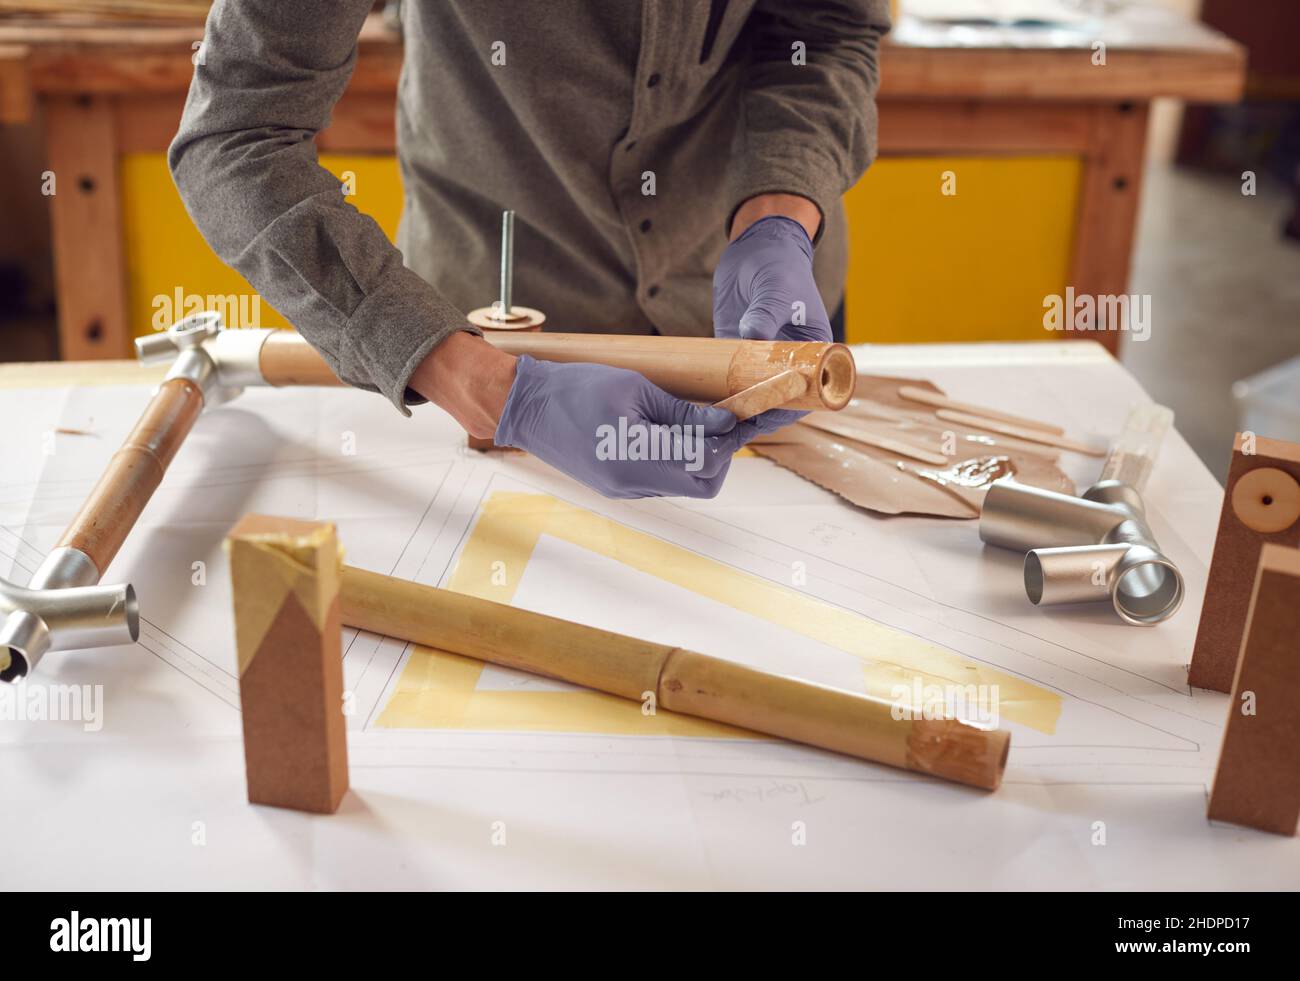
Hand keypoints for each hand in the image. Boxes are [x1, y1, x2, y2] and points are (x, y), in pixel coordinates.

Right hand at [495, 356, 755, 498]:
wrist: (526, 406)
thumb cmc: (576, 388)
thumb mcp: (635, 389)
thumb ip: (683, 412)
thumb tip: (725, 423)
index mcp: (636, 459)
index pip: (706, 462)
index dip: (730, 439)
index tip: (745, 416)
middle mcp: (632, 484)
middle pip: (703, 484)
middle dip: (721, 455)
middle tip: (722, 421)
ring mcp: (624, 489)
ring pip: (684, 484)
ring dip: (698, 457)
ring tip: (694, 421)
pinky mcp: (617, 486)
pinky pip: (662, 479)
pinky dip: (676, 460)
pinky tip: (670, 432)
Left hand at [713, 213, 831, 433]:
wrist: (756, 249)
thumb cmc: (779, 267)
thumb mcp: (776, 289)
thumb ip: (766, 313)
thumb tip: (752, 336)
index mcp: (813, 350)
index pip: (806, 389)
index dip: (789, 405)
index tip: (768, 414)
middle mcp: (788, 361)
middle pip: (778, 399)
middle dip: (760, 416)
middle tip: (737, 427)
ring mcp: (761, 359)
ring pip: (753, 395)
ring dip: (738, 411)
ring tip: (719, 427)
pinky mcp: (736, 352)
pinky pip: (730, 379)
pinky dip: (721, 395)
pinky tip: (706, 410)